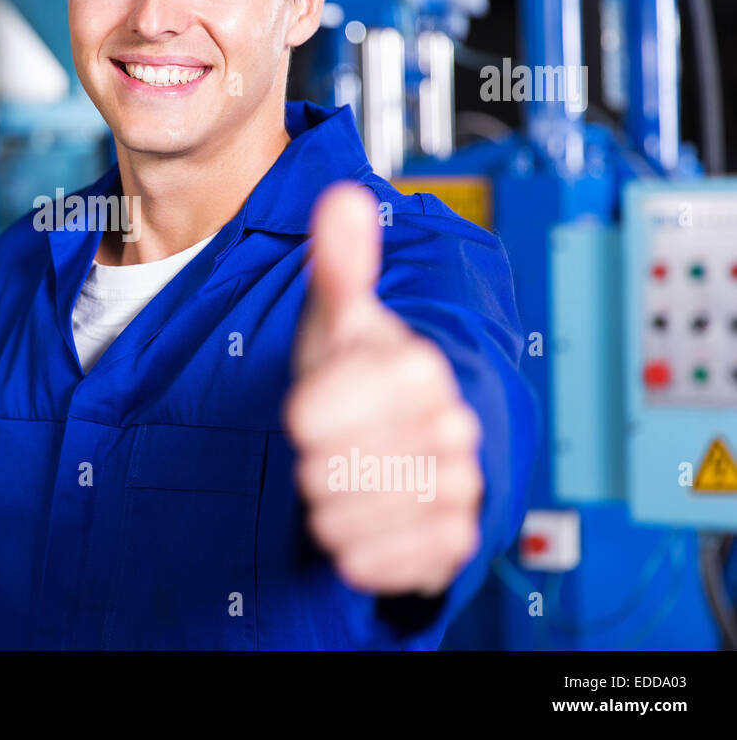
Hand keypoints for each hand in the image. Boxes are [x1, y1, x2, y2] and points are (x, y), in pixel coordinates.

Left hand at [283, 182, 482, 596]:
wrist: (406, 438)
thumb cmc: (363, 374)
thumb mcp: (341, 316)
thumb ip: (340, 262)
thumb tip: (341, 199)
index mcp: (419, 370)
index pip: (312, 417)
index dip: (303, 416)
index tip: (313, 407)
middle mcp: (450, 428)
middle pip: (329, 470)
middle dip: (316, 460)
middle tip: (332, 446)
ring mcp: (458, 487)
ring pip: (348, 519)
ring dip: (330, 505)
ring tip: (344, 479)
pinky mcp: (454, 541)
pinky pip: (378, 562)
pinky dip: (356, 550)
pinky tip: (361, 522)